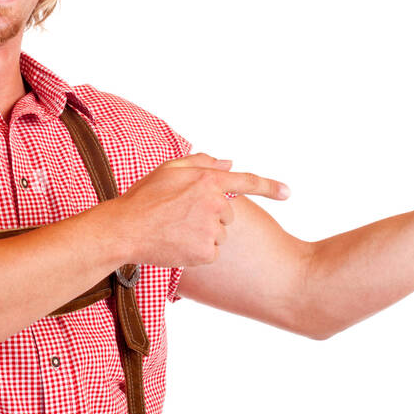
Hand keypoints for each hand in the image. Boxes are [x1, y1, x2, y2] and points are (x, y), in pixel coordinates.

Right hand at [105, 153, 289, 268]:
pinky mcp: (206, 252)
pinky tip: (178, 244)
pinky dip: (198, 250)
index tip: (288, 193)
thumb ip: (203, 162)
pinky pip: (211, 251)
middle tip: (180, 215)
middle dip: (210, 214)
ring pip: (219, 233)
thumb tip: (229, 163)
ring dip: (203, 233)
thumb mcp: (170, 169)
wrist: (125, 230)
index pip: (246, 181)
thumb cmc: (145, 197)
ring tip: (175, 229)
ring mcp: (211, 229)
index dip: (270, 187)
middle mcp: (215, 203)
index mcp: (208, 180)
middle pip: (227, 213)